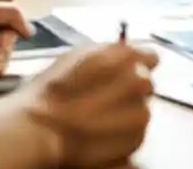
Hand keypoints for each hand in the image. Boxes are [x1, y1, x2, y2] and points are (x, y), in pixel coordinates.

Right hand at [2, 43, 159, 167]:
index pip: (150, 56)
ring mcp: (141, 114)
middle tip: (103, 96)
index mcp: (128, 57)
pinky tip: (99, 132)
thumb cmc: (52, 92)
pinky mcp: (136, 140)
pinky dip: (121, 134)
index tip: (124, 71)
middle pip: (145, 83)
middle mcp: (140, 83)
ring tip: (96, 117)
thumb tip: (123, 53)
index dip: (136, 63)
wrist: (42, 130)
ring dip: (124, 113)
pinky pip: (134, 133)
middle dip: (129, 89)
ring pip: (140, 109)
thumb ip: (108, 53)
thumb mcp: (77, 56)